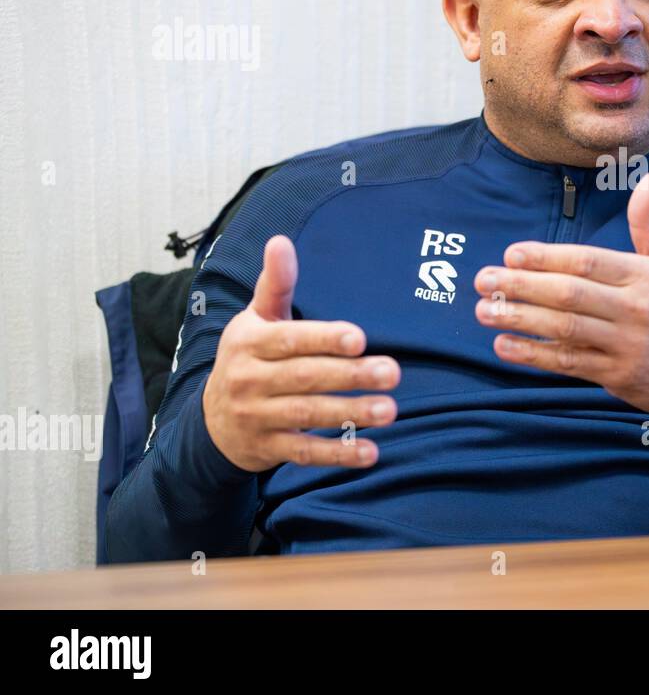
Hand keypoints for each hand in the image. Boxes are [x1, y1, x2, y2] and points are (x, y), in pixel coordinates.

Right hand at [201, 235, 400, 472]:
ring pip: (307, 415)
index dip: (324, 339)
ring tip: (390, 410)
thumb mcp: (255, 319)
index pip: (290, 340)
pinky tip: (370, 452)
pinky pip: (304, 452)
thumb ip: (275, 284)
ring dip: (350, 413)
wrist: (211, 420)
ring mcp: (256, 417)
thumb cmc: (249, 357)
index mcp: (249, 342)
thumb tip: (280, 241)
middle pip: (305, 377)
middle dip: (350, 376)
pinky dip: (337, 454)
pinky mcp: (267, 448)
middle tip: (392, 373)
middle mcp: (249, 379)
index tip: (359, 338)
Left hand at [473, 171, 648, 414]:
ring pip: (564, 329)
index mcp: (645, 277)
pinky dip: (533, 354)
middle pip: (569, 294)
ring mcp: (625, 345)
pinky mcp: (617, 375)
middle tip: (483, 279)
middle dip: (521, 286)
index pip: (588, 261)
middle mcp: (635, 309)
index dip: (546, 257)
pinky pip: (568, 362)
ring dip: (519, 318)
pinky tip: (505, 345)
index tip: (511, 254)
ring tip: (484, 309)